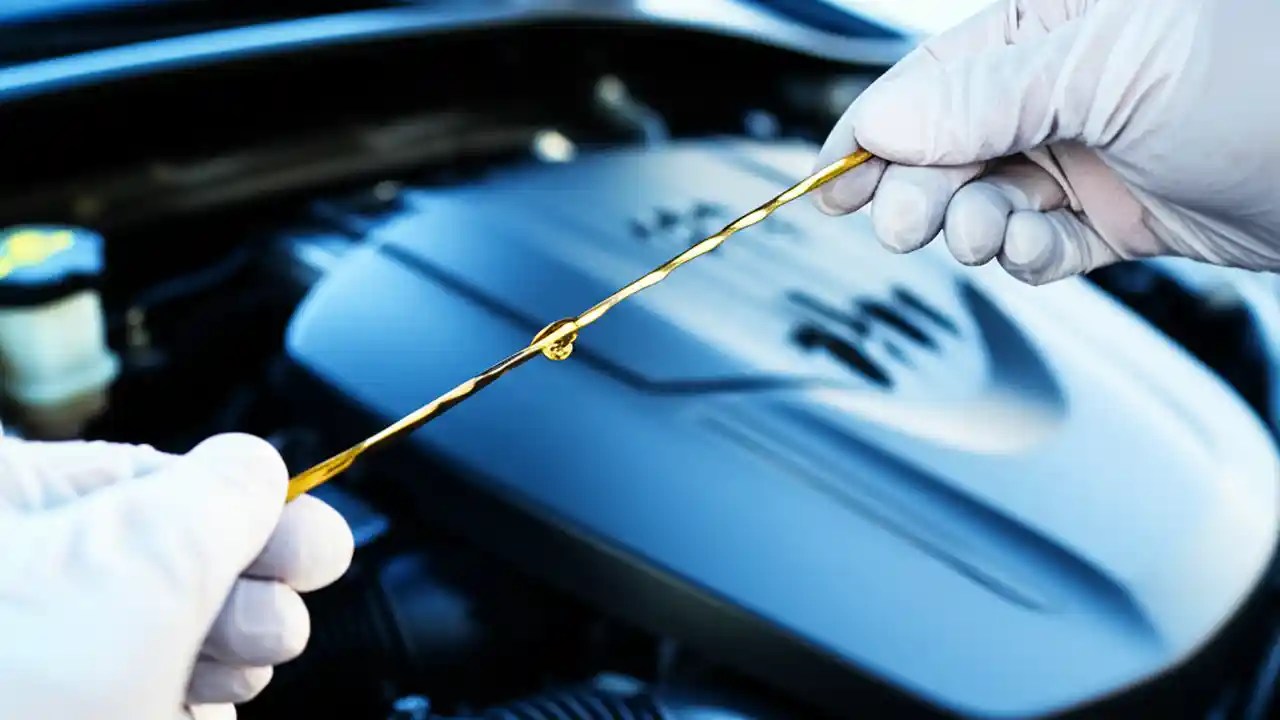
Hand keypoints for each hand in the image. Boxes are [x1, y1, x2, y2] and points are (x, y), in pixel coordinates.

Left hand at [0, 433, 354, 719]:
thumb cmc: (11, 689)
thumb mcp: (143, 561)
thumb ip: (221, 494)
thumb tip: (259, 472)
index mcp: (14, 501)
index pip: (160, 480)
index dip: (251, 510)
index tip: (315, 548)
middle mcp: (25, 578)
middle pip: (175, 562)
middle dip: (244, 592)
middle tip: (268, 629)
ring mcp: (46, 660)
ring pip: (171, 639)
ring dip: (226, 656)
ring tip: (232, 674)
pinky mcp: (67, 711)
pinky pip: (158, 696)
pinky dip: (192, 704)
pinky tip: (199, 709)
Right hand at [813, 0, 1279, 284]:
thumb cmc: (1268, 76)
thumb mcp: (1112, 68)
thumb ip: (987, 96)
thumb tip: (883, 119)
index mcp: (1050, 25)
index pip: (932, 78)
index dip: (873, 130)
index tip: (831, 180)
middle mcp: (1062, 86)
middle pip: (949, 146)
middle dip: (922, 188)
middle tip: (909, 222)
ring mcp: (1089, 150)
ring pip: (989, 200)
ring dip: (977, 226)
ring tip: (990, 234)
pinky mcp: (1117, 214)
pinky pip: (1044, 243)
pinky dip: (1028, 256)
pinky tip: (1035, 250)